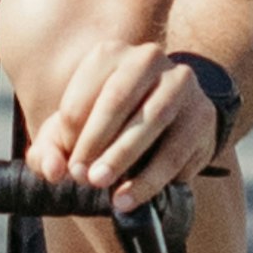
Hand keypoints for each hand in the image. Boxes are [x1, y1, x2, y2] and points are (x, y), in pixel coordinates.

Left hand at [22, 42, 219, 213]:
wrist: (170, 123)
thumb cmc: (111, 125)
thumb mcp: (75, 133)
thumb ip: (51, 150)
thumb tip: (51, 169)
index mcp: (110, 54)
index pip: (81, 95)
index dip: (68, 135)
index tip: (66, 166)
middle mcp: (147, 58)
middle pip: (115, 100)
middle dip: (94, 143)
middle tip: (81, 177)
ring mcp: (180, 83)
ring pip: (150, 120)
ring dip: (121, 157)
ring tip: (102, 186)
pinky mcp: (202, 114)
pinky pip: (175, 150)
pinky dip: (148, 179)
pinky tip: (128, 199)